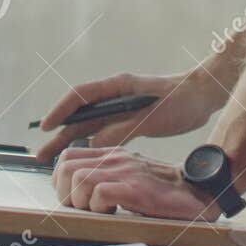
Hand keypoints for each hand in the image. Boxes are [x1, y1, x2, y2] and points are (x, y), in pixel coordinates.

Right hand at [33, 68, 226, 162]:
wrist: (203, 96)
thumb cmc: (181, 100)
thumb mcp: (151, 117)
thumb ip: (122, 129)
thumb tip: (94, 144)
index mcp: (118, 86)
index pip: (81, 96)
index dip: (61, 110)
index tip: (47, 126)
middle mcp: (115, 96)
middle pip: (80, 115)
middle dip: (59, 133)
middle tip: (41, 154)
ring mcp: (121, 107)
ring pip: (89, 126)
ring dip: (71, 141)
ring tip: (53, 160)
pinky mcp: (130, 119)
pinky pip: (103, 132)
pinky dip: (90, 145)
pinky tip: (83, 159)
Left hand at [52, 146, 219, 220]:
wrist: (198, 192)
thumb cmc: (164, 190)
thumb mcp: (130, 176)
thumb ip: (107, 177)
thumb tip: (77, 191)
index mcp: (113, 154)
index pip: (67, 157)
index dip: (60, 180)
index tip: (70, 196)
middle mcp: (116, 159)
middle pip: (66, 168)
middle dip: (66, 193)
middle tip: (82, 207)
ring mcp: (126, 172)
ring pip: (79, 179)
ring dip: (81, 201)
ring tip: (98, 210)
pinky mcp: (136, 189)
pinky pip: (100, 193)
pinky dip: (99, 207)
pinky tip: (113, 212)